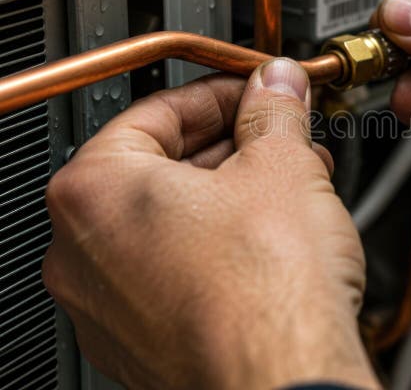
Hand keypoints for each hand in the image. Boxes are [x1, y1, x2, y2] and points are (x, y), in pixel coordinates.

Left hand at [43, 60, 378, 388]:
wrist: (286, 381)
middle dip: (231, 146)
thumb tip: (277, 86)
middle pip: (161, 169)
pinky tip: (273, 238)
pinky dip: (220, 246)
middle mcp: (83, 255)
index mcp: (94, 194)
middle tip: (277, 135)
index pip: (154, 114)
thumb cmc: (266, 291)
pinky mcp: (144, 344)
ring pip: (172, 224)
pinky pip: (177, 272)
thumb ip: (273, 112)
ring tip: (290, 185)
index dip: (217, 95)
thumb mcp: (282, 165)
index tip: (252, 93)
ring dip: (232, 194)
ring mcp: (110, 308)